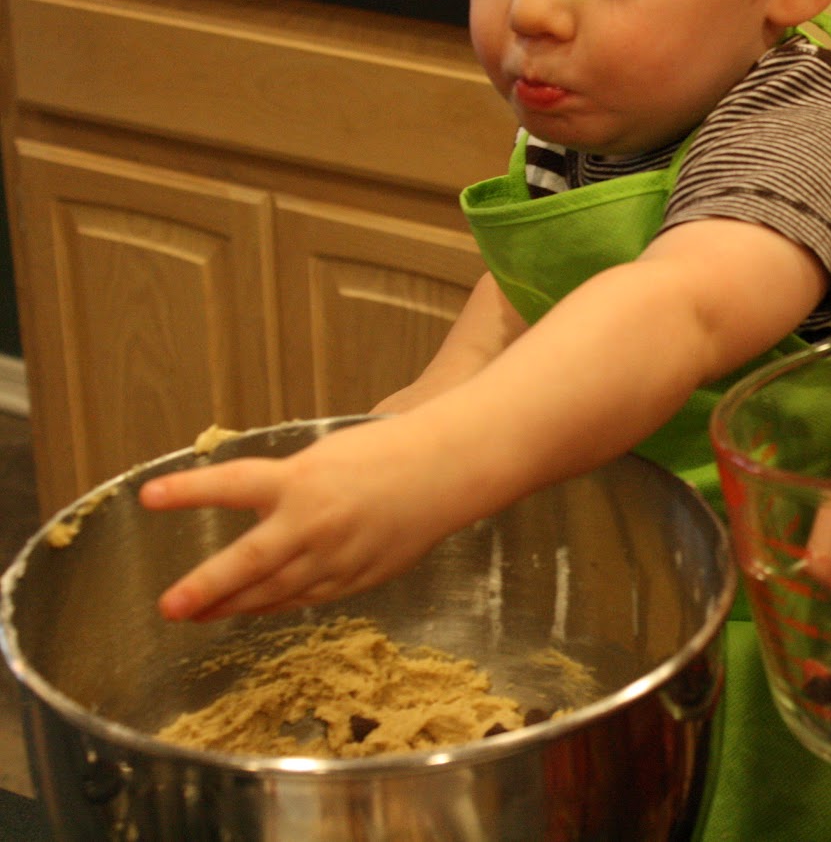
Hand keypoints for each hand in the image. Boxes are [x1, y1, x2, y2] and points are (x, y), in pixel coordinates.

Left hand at [139, 416, 467, 621]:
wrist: (445, 472)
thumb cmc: (386, 452)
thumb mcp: (325, 457)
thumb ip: (288, 490)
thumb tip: (260, 520)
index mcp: (301, 480)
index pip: (231, 485)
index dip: (187, 491)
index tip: (148, 497)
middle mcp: (312, 523)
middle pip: (247, 563)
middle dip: (204, 588)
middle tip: (169, 607)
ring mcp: (336, 556)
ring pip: (274, 590)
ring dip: (233, 605)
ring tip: (198, 614)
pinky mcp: (357, 576)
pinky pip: (308, 596)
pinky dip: (277, 603)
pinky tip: (256, 608)